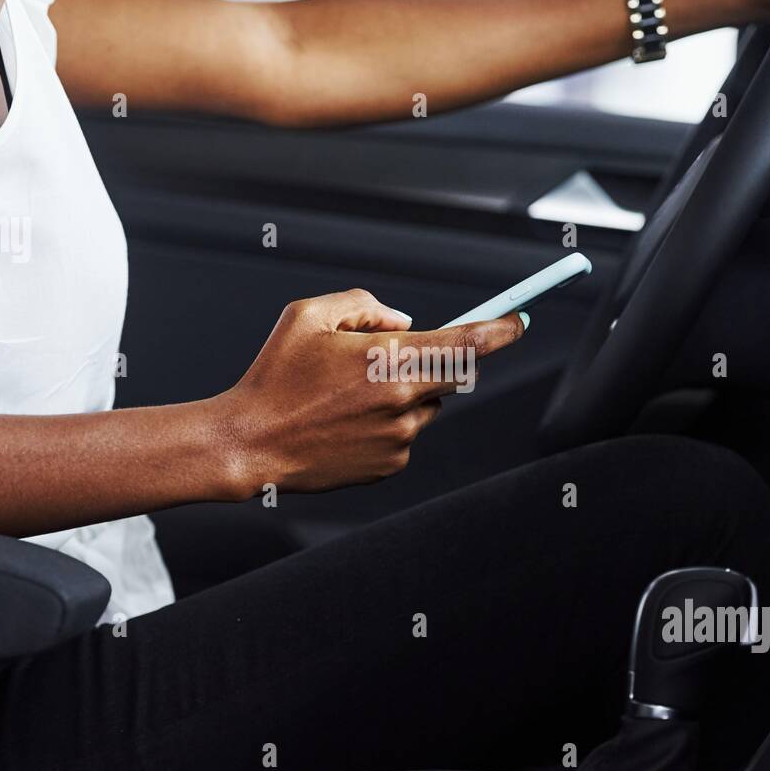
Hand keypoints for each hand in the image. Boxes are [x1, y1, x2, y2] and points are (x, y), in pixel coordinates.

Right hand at [215, 289, 525, 497]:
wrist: (250, 444)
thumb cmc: (275, 376)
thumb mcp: (309, 315)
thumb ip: (365, 306)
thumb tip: (403, 322)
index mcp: (390, 361)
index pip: (467, 344)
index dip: (500, 330)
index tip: (519, 320)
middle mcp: (404, 403)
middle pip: (448, 374)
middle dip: (429, 361)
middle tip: (383, 359)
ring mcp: (400, 438)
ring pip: (425, 405)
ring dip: (404, 394)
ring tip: (345, 396)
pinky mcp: (390, 464)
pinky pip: (405, 433)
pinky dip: (387, 423)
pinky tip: (344, 422)